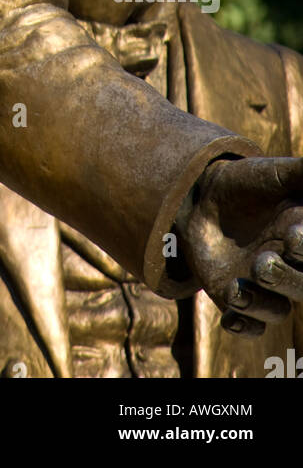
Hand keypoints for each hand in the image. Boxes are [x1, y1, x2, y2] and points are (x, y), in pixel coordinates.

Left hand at [180, 156, 302, 336]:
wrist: (204, 197)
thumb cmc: (246, 184)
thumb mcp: (274, 174)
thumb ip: (300, 173)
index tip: (292, 234)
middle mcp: (290, 268)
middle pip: (301, 288)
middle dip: (286, 280)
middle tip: (263, 262)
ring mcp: (265, 287)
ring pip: (275, 309)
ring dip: (260, 304)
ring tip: (239, 287)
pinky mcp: (238, 298)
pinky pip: (247, 324)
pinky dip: (241, 325)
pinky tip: (229, 317)